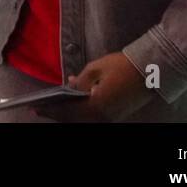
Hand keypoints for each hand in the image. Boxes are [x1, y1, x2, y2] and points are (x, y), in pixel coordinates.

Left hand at [36, 52, 155, 121]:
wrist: (151, 71)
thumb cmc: (122, 66)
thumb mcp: (95, 69)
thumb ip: (79, 81)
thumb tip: (68, 87)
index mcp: (97, 107)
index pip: (67, 112)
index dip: (50, 109)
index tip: (35, 107)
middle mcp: (103, 117)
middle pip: (74, 119)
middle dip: (56, 113)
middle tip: (38, 109)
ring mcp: (111, 118)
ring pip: (83, 120)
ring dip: (67, 113)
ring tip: (52, 107)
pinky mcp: (116, 115)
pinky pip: (93, 116)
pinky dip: (80, 111)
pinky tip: (72, 103)